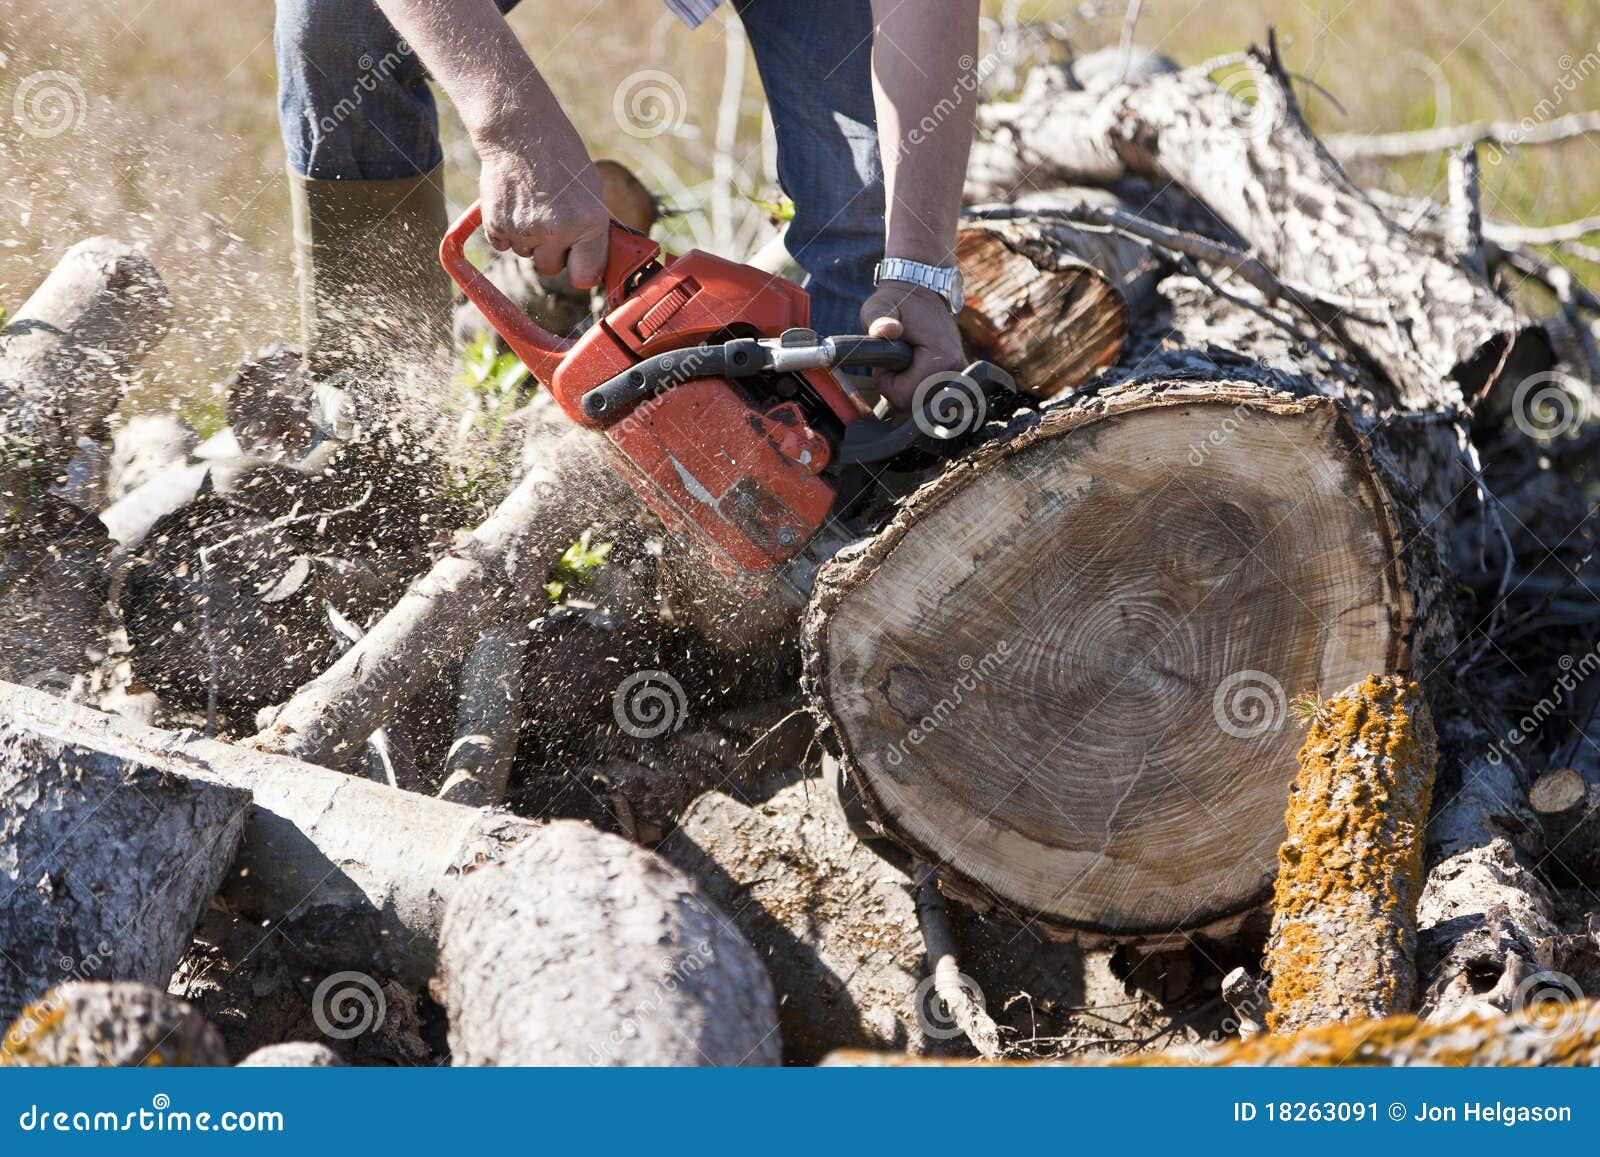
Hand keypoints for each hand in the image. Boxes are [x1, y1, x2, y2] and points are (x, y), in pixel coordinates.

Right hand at [477, 119, 609, 287]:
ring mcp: (526, 230)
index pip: (586, 275)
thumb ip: (589, 229)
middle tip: (550, 225)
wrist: (520, 130)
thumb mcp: (590, 191)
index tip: (578, 265)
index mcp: (589, 222)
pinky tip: (513, 203)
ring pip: (526, 254)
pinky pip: (502, 245)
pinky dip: (505, 230)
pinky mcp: (498, 225)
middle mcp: (558, 231)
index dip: (581, 270)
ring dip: (528, 238)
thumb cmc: (560, 156)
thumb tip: (591, 262)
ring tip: (531, 203)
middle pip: (551, 268)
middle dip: (551, 253)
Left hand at [860, 282, 965, 411]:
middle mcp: (957, 370)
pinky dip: (916, 388)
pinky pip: (928, 398)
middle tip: (895, 361)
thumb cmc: (899, 303)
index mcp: (943, 356)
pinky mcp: (957, 379)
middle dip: (896, 387)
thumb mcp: (881, 306)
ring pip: (920, 404)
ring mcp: (959, 376)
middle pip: (913, 404)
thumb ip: (878, 319)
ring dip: (905, 388)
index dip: (887, 382)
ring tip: (905, 362)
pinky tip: (915, 369)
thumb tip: (886, 330)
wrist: (924, 296)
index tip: (887, 360)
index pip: (904, 396)